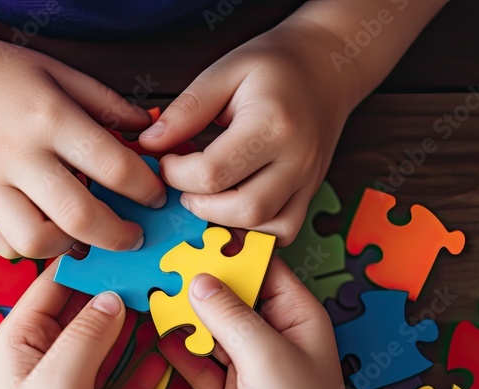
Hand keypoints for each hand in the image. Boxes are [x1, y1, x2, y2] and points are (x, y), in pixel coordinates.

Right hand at [0, 32, 165, 258]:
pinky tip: (46, 231)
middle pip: (80, 217)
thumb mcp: (58, 72)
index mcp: (49, 118)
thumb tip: (148, 130)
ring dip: (71, 246)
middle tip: (132, 236)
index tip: (156, 197)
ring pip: (37, 241)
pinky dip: (32, 248)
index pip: (113, 167)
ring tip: (84, 235)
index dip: (146, 189)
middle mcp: (18, 155)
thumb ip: (106, 103)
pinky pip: (4, 244)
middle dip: (118, 235)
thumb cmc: (0, 74)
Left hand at [0, 262, 165, 388]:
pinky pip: (128, 381)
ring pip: (113, 346)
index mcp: (22, 339)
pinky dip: (148, 367)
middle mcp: (48, 358)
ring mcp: (75, 387)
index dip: (90, 262)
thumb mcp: (59, 381)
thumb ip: (88, 333)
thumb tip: (115, 296)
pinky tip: (171, 347)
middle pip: (90, 312)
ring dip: (140, 328)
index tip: (124, 243)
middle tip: (161, 269)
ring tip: (173, 300)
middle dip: (123, 293)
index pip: (57, 284)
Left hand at [138, 19, 355, 244]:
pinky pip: (284, 232)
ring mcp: (308, 181)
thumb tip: (150, 143)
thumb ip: (187, 110)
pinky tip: (232, 208)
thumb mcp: (225, 72)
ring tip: (208, 195)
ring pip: (267, 230)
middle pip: (244, 210)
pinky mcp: (310, 193)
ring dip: (227, 222)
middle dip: (200, 204)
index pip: (214, 173)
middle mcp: (297, 159)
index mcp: (273, 124)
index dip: (177, 174)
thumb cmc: (275, 66)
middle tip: (184, 182)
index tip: (167, 159)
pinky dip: (255, 232)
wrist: (327, 67)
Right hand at [158, 257, 374, 388]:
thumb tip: (198, 281)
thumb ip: (230, 317)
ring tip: (150, 301)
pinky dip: (183, 355)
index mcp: (295, 313)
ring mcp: (253, 364)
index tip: (189, 239)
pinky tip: (159, 340)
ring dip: (185, 321)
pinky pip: (203, 366)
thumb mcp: (265, 358)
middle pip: (230, 298)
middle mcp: (274, 333)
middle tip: (159, 271)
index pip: (259, 266)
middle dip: (197, 287)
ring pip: (212, 331)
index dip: (227, 252)